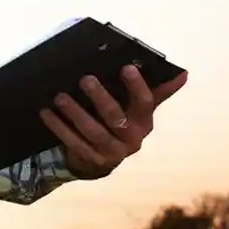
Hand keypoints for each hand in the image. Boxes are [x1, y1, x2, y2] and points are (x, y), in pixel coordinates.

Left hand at [40, 65, 188, 178]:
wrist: (101, 160)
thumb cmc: (120, 123)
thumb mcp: (137, 108)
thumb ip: (156, 91)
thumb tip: (182, 73)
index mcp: (145, 122)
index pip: (146, 103)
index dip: (137, 86)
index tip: (125, 67)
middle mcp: (133, 139)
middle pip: (117, 117)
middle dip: (101, 97)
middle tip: (85, 78)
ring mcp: (113, 152)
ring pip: (93, 132)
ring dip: (75, 113)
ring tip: (60, 96)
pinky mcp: (93, 161)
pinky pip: (74, 143)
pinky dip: (59, 127)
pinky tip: (46, 112)